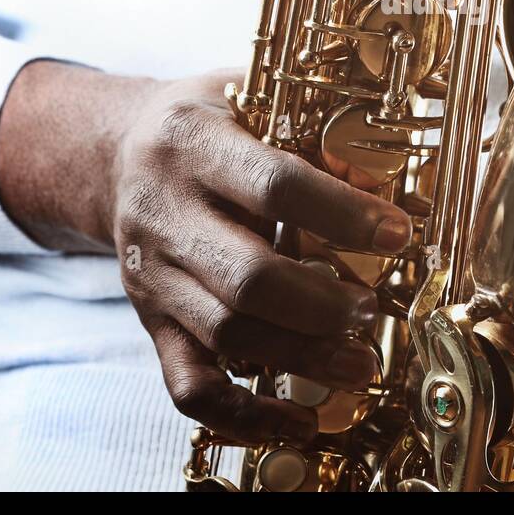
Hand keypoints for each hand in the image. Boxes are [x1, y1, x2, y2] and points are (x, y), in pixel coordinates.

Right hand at [0, 62, 412, 445]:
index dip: (342, 214)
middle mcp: (163, 210)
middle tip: (374, 310)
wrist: (115, 148)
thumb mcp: (252, 96)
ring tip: (361, 362)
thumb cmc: (209, 119)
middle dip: (322, 303)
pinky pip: (188, 383)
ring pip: (225, 333)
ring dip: (302, 356)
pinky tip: (298, 418)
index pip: (274, 185)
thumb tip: (390, 186)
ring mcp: (152, 273)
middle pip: (246, 277)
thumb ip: (314, 131)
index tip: (398, 234)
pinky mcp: (150, 320)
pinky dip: (243, 414)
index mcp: (193, 142)